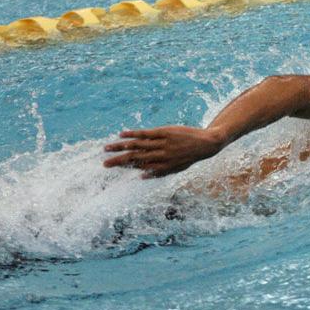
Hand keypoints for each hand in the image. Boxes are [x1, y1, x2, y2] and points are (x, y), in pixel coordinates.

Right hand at [103, 126, 226, 178]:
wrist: (205, 144)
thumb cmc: (188, 157)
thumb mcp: (175, 169)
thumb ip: (158, 173)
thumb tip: (140, 177)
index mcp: (162, 167)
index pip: (138, 168)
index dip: (124, 168)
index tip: (110, 167)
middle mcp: (160, 156)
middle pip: (135, 159)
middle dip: (118, 162)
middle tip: (103, 164)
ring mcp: (162, 144)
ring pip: (137, 145)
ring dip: (120, 147)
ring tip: (107, 148)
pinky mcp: (164, 132)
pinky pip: (146, 133)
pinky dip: (133, 134)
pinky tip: (122, 134)